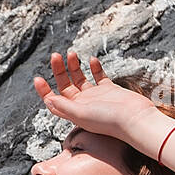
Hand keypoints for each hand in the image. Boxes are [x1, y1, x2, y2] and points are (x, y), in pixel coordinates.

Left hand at [32, 50, 157, 140]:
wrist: (136, 119)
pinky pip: (99, 76)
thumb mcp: (82, 114)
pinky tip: (92, 60)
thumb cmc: (109, 121)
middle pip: (65, 85)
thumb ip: (64, 107)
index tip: (37, 78)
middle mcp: (83, 104)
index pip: (53, 101)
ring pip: (80, 79)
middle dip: (59, 70)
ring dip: (74, 66)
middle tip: (55, 56)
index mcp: (73, 112)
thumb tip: (48, 99)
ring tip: (72, 53)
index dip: (44, 91)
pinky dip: (94, 68)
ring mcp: (96, 97)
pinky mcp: (110, 90)